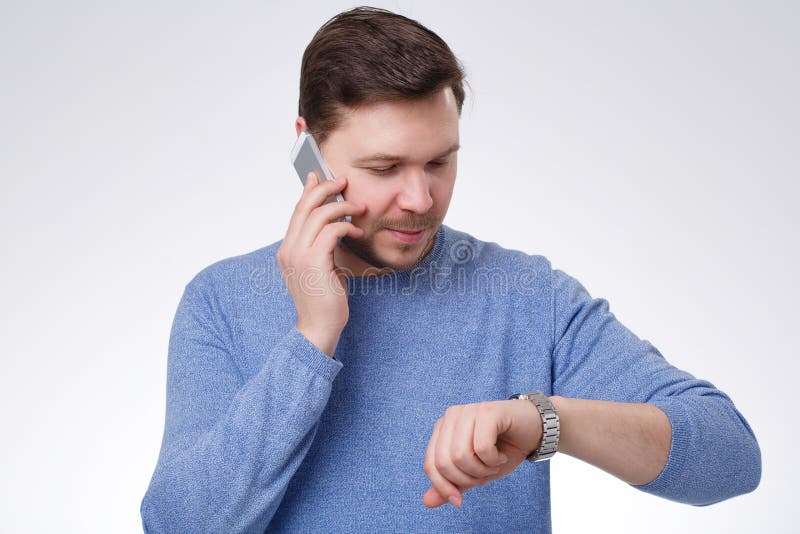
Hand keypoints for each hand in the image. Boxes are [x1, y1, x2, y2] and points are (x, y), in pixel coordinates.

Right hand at [276, 172, 365, 356]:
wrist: (319, 328)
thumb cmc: (324, 300)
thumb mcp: (321, 267)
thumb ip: (321, 247)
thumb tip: (333, 228)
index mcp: (287, 250)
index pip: (296, 212)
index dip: (308, 191)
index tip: (319, 177)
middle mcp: (289, 249)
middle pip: (305, 206)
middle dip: (325, 188)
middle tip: (343, 182)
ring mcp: (299, 255)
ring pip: (319, 215)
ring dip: (342, 207)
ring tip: (358, 209)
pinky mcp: (314, 262)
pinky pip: (332, 231)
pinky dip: (347, 227)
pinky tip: (358, 232)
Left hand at [422, 400, 542, 507]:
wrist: (536, 431)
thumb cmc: (504, 449)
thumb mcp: (476, 473)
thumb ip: (452, 484)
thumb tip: (427, 501)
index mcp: (443, 428)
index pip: (430, 464)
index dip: (443, 487)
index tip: (459, 501)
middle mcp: (452, 416)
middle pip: (444, 462)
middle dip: (467, 479)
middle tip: (486, 474)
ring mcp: (469, 411)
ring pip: (461, 456)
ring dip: (482, 470)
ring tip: (494, 464)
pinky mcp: (487, 411)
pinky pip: (482, 448)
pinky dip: (494, 460)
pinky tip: (502, 455)